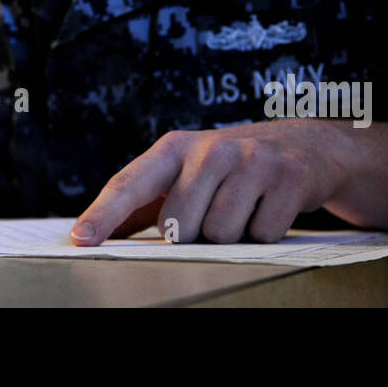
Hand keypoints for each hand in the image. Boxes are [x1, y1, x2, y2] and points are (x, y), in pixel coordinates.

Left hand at [70, 120, 348, 244]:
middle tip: (215, 211)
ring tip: (246, 207)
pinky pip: (262, 234)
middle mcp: (210, 147)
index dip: (103, 214)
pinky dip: (266, 232)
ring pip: (221, 234)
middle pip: (179, 225)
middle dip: (194, 233)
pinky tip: (271, 206)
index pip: (130, 184)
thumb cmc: (232, 168)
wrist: (307, 146)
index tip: (80, 240)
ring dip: (233, 235)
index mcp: (175, 147)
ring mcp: (251, 160)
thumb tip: (94, 235)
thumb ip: (145, 203)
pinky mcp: (288, 177)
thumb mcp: (187, 172)